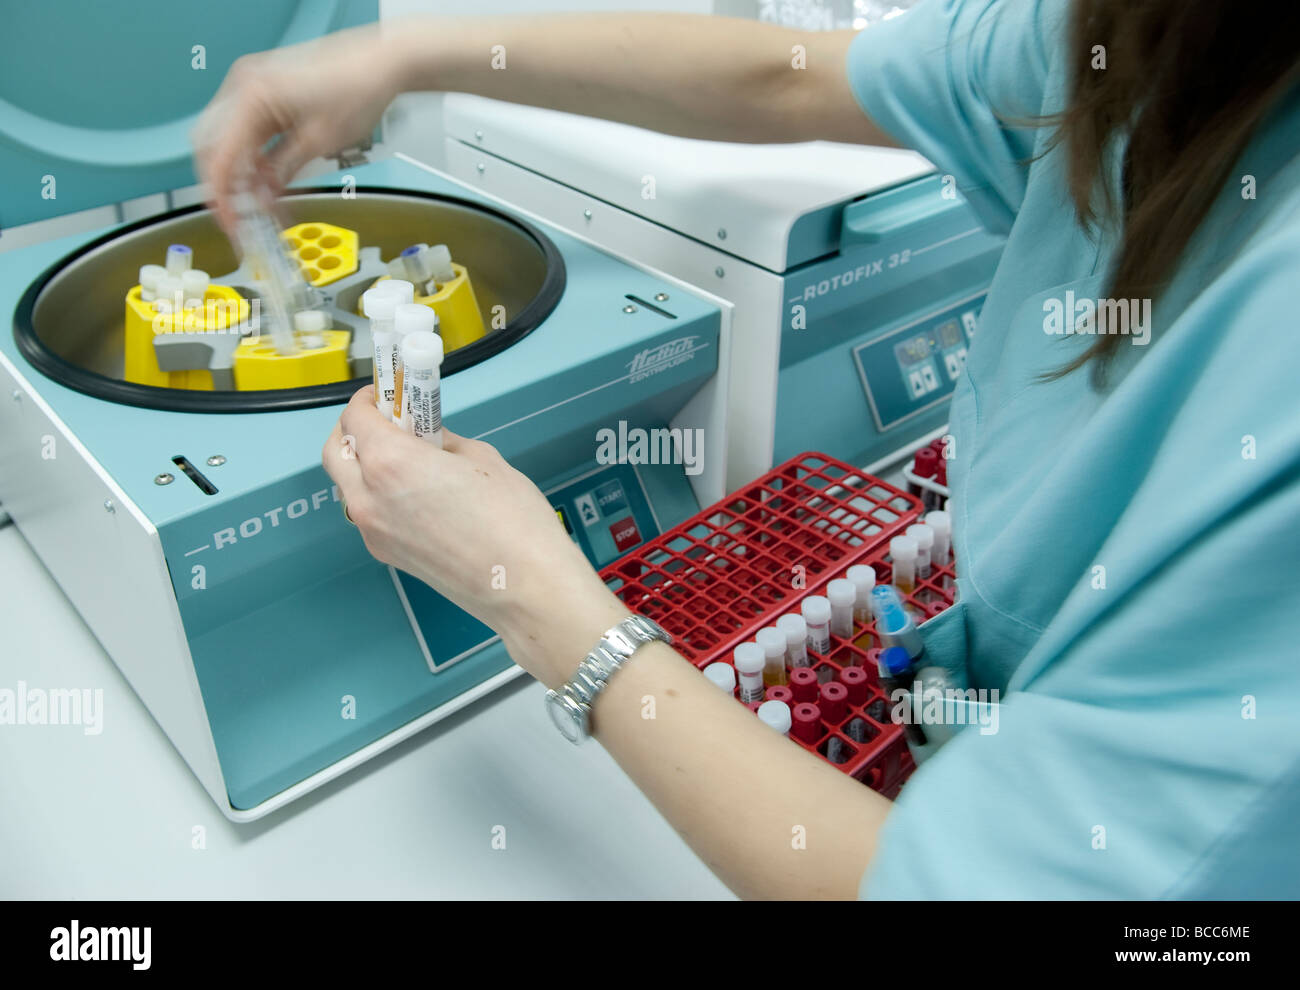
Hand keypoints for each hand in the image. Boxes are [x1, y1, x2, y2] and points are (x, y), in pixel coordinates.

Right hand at [193, 24, 403, 234]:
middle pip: (213, 146)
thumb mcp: (319, 142)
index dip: (223, 198)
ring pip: (229, 139)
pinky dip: (256, 156)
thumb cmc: (359, 88)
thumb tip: (262, 199)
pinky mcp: (267, 90)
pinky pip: (249, 129)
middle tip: (242, 217)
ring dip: (242, 172)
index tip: (233, 225)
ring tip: (264, 203)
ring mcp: (253, 84)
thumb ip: (283, 172)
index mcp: (250, 96)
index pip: (219, 158)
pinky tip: (271, 179)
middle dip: (226, 185)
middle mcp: (243, 85)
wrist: (382, 60)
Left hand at [322, 387, 621, 685]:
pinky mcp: (387, 556)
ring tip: (409, 458)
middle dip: (354, 429)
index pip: (354, 417)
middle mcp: (369, 498)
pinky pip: (369, 514)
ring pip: (349, 485)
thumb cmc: (513, 522)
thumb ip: (442, 442)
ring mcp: (373, 532)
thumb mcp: (481, 459)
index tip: (387, 393)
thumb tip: (428, 439)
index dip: (369, 399)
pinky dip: (380, 494)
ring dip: (365, 464)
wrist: (526, 586)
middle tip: (389, 420)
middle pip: (335, 451)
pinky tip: (419, 493)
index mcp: (390, 463)